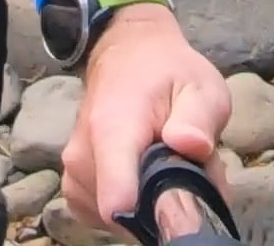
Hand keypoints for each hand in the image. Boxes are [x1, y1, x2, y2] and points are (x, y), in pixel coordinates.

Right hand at [63, 4, 230, 232]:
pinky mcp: (73, 187)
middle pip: (127, 214)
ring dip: (148, 203)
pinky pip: (104, 216)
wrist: (128, 55)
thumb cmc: (168, 73)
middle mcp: (82, 156)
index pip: (116, 196)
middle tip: (189, 169)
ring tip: (166, 165)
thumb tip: (191, 146)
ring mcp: (73, 174)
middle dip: (164, 202)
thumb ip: (198, 118)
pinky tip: (143, 177)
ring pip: (119, 219)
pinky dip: (129, 206)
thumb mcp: (200, 86)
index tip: (177, 209)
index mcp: (112, 129)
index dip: (151, 215)